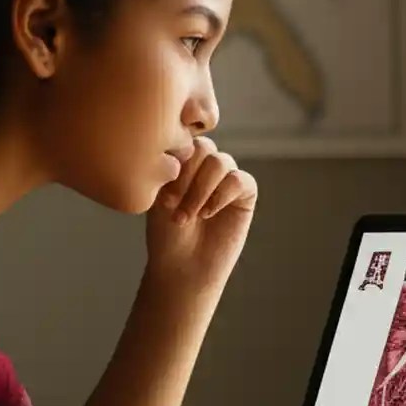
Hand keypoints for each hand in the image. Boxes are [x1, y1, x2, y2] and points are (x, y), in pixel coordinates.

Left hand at [147, 137, 257, 285]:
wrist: (182, 266)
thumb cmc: (166, 233)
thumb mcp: (159, 195)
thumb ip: (173, 166)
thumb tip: (186, 146)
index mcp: (183, 160)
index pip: (183, 140)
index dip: (174, 163)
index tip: (163, 195)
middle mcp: (206, 165)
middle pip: (203, 147)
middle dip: (186, 177)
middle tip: (173, 204)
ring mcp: (226, 178)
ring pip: (220, 162)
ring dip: (200, 190)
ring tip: (188, 215)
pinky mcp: (245, 194)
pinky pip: (239, 180)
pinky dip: (221, 195)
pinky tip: (207, 214)